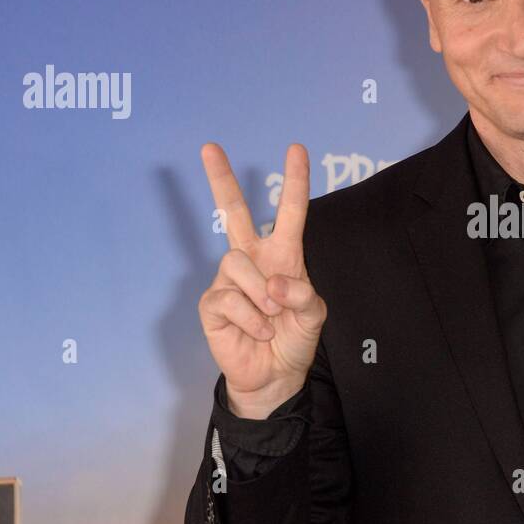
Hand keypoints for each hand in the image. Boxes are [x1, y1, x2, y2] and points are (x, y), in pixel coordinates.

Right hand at [197, 142, 326, 418]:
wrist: (274, 376)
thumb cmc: (294, 338)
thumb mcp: (314, 315)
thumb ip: (303, 294)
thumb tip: (274, 283)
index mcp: (282, 256)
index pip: (290, 213)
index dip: (294, 182)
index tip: (296, 149)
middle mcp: (252, 260)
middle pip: (232, 213)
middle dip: (221, 179)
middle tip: (209, 147)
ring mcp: (228, 280)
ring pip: (238, 266)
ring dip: (262, 297)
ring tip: (273, 320)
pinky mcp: (212, 304)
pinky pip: (230, 300)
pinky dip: (252, 320)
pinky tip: (259, 332)